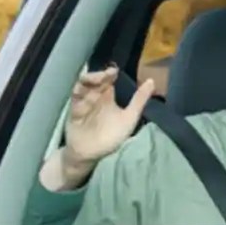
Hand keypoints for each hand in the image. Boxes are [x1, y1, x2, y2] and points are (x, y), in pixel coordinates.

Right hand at [40, 66, 153, 190]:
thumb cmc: (111, 136)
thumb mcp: (129, 118)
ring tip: (100, 79)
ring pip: (83, 85)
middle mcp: (94, 96)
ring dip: (90, 80)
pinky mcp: (74, 110)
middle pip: (95, 80)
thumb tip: (151, 81)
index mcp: (107, 96)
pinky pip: (76, 99)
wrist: (91, 153)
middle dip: (100, 75)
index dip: (110, 73)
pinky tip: (86, 91)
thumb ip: (139, 100)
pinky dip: (80, 93)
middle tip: (109, 73)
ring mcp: (83, 102)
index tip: (115, 71)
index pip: (108, 79)